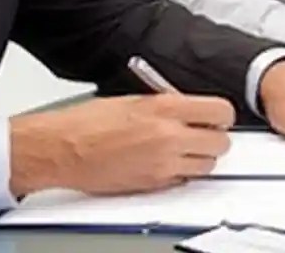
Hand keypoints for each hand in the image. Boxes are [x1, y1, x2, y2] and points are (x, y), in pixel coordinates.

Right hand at [9, 93, 234, 197]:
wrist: (62, 149)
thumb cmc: (87, 123)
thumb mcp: (134, 100)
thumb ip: (167, 104)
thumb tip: (189, 108)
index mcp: (165, 108)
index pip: (220, 111)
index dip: (222, 115)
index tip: (217, 117)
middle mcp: (169, 136)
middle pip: (221, 142)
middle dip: (215, 138)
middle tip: (204, 134)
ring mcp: (163, 164)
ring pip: (207, 165)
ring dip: (201, 158)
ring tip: (183, 149)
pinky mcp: (153, 184)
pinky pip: (183, 180)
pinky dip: (181, 173)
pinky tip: (165, 162)